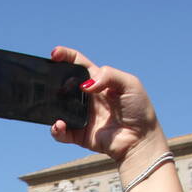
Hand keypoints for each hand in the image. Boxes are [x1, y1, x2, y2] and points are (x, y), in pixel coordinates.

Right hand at [48, 45, 167, 171]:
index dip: (65, 56)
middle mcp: (86, 97)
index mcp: (98, 81)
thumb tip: (85, 86)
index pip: (78, 64)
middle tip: (51, 81)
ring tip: (53, 104)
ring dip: (51, 105)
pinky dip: (56, 129)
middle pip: (63, 84)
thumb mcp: (129, 83)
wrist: (141, 139)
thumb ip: (108, 75)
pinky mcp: (79, 134)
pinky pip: (61, 132)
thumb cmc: (138, 109)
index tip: (55, 53)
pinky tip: (60, 125)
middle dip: (53, 80)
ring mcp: (81, 116)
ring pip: (58, 108)